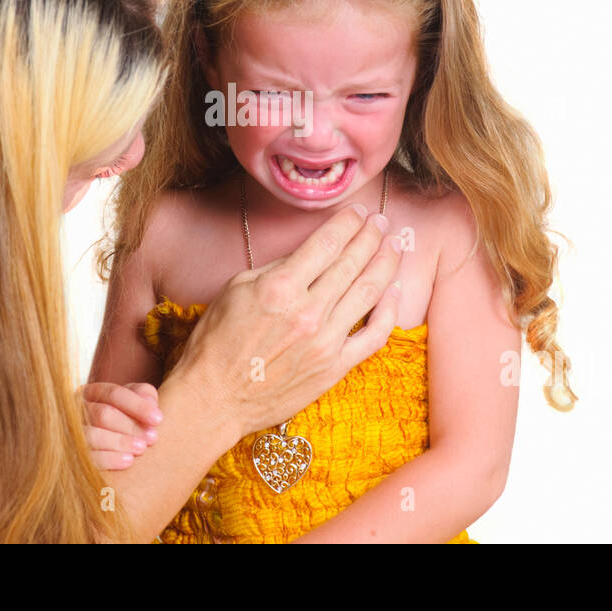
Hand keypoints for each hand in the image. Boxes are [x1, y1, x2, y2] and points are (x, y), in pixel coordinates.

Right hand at [78, 382, 162, 470]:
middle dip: (131, 426)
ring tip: (142, 449)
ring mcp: (70, 433)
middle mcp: (77, 410)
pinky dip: (109, 459)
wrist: (99, 451)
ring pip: (92, 435)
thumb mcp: (132, 403)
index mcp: (92, 392)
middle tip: (153, 438)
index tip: (159, 419)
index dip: (138, 406)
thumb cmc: (123, 421)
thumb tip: (151, 401)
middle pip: (103, 414)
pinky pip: (88, 457)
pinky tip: (128, 461)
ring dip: (120, 442)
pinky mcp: (71, 455)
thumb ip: (143, 395)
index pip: (113, 394)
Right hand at [165, 203, 402, 436]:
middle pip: (352, 262)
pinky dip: (389, 310)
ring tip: (395, 246)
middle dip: (371, 236)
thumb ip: (276, 268)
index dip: (347, 223)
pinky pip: (375, 335)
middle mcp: (307, 311)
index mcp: (280, 287)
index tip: (358, 212)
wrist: (216, 398)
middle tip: (382, 222)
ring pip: (369, 292)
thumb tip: (309, 253)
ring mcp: (325, 341)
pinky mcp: (335, 367)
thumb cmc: (217, 343)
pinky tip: (394, 291)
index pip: (326, 244)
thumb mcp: (236, 289)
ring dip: (386, 263)